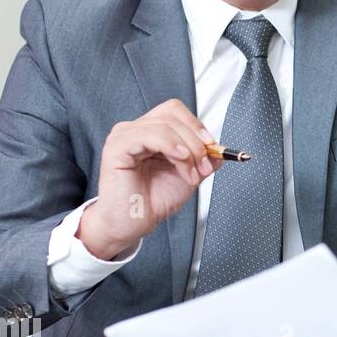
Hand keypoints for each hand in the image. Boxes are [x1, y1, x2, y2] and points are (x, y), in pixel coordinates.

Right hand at [78, 99, 221, 258]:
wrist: (132, 225)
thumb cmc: (153, 201)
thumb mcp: (189, 175)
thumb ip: (204, 159)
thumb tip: (220, 149)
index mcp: (151, 132)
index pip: (176, 111)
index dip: (197, 125)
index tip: (213, 148)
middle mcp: (136, 130)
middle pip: (173, 114)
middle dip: (196, 140)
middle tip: (204, 166)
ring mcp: (124, 136)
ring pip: (165, 125)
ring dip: (188, 149)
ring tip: (191, 174)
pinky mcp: (116, 148)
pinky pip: (149, 135)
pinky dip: (171, 146)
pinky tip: (180, 161)